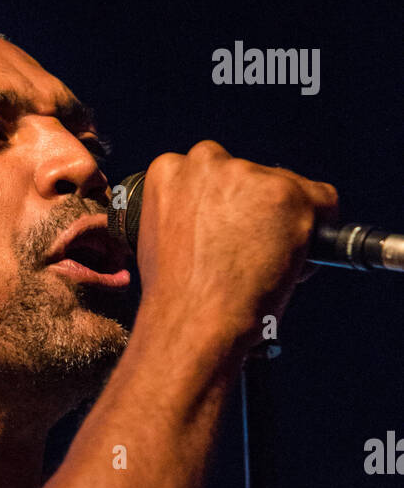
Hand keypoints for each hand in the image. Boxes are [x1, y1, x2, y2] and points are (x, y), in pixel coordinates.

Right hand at [134, 140, 338, 355]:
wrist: (191, 325)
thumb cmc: (176, 301)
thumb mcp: (165, 244)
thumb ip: (190, 218)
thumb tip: (222, 222)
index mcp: (169, 172)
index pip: (214, 174)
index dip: (225, 210)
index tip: (227, 238)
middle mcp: (206, 163)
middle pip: (251, 177)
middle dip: (254, 212)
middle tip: (247, 257)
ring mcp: (247, 175)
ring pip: (286, 190)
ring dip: (283, 224)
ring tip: (264, 268)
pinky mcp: (285, 193)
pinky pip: (323, 201)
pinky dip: (319, 232)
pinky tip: (293, 261)